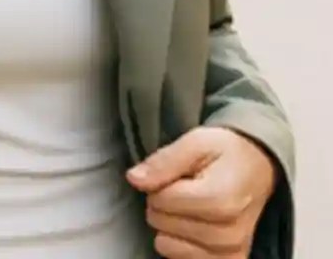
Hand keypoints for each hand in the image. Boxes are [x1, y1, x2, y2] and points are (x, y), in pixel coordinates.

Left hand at [127, 127, 276, 257]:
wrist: (257, 167)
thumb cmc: (226, 153)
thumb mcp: (195, 143)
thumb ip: (163, 161)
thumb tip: (135, 179)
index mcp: (221, 201)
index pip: (159, 199)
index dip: (160, 182)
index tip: (180, 175)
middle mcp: (228, 234)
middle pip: (160, 221)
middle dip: (164, 202)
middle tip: (187, 188)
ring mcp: (229, 253)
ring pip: (164, 243)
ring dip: (170, 224)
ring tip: (192, 206)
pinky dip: (179, 243)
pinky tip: (194, 226)